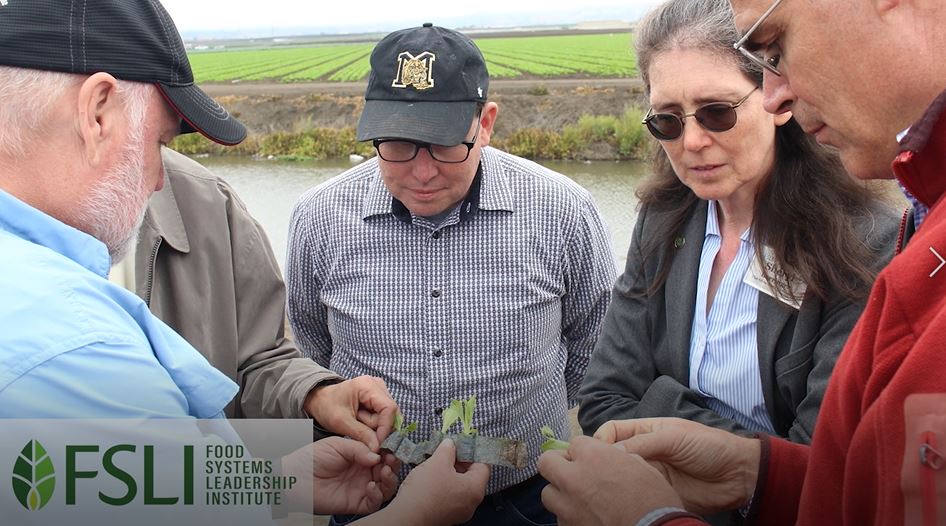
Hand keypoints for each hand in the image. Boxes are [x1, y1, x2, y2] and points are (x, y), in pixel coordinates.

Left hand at [281, 436, 397, 514]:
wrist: (295, 477)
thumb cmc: (312, 458)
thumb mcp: (337, 445)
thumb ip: (359, 449)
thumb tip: (378, 456)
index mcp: (361, 456)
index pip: (383, 453)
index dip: (390, 449)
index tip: (393, 445)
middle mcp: (364, 472)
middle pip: (389, 470)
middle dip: (393, 464)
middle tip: (391, 459)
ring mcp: (361, 488)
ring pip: (386, 487)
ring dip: (390, 479)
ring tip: (385, 471)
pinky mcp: (356, 503)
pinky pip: (374, 502)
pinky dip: (378, 495)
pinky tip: (371, 486)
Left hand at [304, 375, 397, 451]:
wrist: (320, 400)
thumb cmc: (327, 407)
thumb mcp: (341, 423)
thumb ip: (362, 434)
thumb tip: (377, 448)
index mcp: (367, 385)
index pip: (389, 408)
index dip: (386, 427)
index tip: (378, 444)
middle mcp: (378, 385)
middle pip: (390, 412)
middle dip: (377, 427)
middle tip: (358, 429)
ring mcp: (380, 391)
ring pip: (389, 416)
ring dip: (375, 426)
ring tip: (357, 422)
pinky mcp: (379, 398)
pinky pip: (385, 416)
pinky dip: (375, 423)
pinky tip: (362, 421)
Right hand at [383, 439, 489, 525]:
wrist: (407, 517)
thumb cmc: (426, 490)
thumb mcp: (437, 462)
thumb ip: (447, 449)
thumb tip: (450, 444)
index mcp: (475, 489)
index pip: (483, 465)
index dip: (473, 452)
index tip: (461, 444)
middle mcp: (472, 503)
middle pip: (472, 476)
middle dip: (460, 462)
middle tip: (447, 452)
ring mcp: (460, 512)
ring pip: (460, 487)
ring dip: (450, 473)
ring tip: (436, 464)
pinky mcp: (447, 516)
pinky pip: (451, 497)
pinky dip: (444, 486)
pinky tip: (431, 479)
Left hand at [538, 436, 682, 525]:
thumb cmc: (654, 501)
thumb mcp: (641, 467)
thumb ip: (619, 457)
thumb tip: (612, 456)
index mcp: (593, 456)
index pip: (574, 443)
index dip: (584, 451)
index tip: (590, 459)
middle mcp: (573, 478)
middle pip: (547, 462)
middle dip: (558, 464)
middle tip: (573, 472)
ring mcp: (567, 505)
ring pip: (548, 493)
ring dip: (560, 493)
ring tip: (577, 499)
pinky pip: (559, 517)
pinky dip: (568, 516)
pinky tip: (585, 517)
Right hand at [596, 417, 759, 513]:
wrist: (738, 475)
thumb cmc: (709, 446)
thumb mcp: (673, 437)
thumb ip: (641, 443)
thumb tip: (608, 454)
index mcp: (645, 432)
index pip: (611, 432)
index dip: (599, 440)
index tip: (592, 453)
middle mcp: (643, 452)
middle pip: (612, 456)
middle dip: (599, 463)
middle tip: (593, 475)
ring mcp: (649, 474)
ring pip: (620, 477)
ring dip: (610, 482)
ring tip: (604, 489)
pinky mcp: (656, 495)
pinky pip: (635, 496)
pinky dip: (624, 499)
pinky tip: (619, 502)